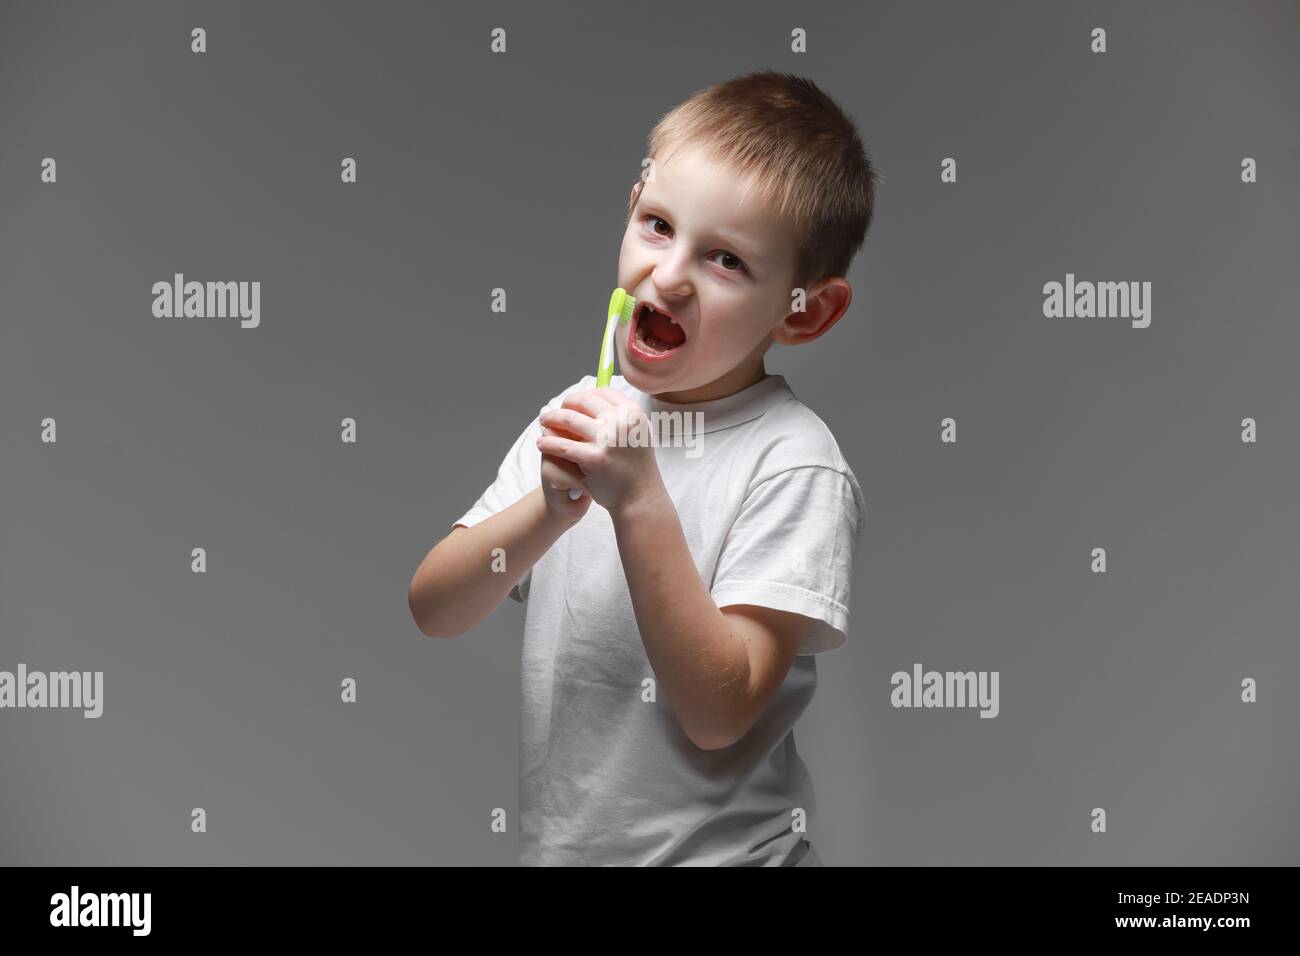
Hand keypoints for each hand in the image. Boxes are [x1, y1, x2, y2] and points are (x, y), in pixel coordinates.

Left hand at [535, 387, 665, 514]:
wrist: (640, 498)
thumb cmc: (635, 467)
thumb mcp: (637, 434)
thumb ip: (619, 416)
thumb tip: (590, 398)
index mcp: (634, 414)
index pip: (602, 392)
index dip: (583, 395)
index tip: (572, 402)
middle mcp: (622, 423)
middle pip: (584, 401)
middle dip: (565, 404)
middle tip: (554, 411)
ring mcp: (608, 440)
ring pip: (569, 420)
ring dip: (551, 419)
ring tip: (543, 422)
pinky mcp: (593, 458)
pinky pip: (563, 446)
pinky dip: (548, 443)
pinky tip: (542, 444)